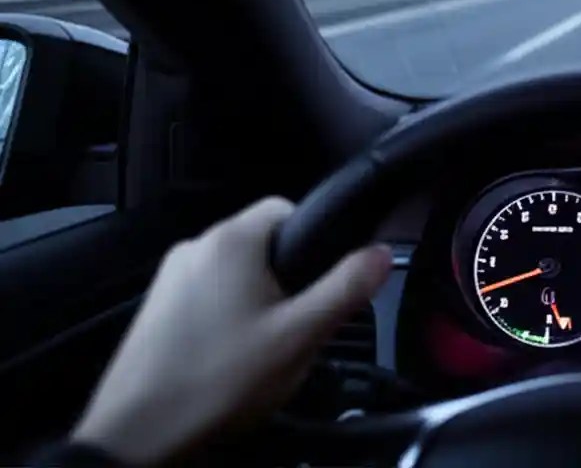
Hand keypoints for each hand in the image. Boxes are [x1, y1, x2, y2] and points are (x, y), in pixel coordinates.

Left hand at [72, 197, 391, 465]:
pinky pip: (209, 298)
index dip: (316, 242)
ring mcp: (169, 279)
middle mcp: (195, 247)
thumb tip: (381, 253)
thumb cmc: (219, 380)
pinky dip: (228, 320)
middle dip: (288, 281)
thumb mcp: (299, 336)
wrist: (138, 435)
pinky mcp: (156, 310)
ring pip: (237, 275)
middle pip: (263, 245)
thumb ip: (346, 289)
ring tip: (265, 350)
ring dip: (259, 303)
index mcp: (231, 241)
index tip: (323, 284)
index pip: (288, 208)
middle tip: (298, 327)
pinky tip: (232, 360)